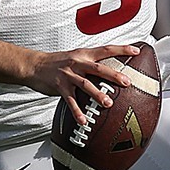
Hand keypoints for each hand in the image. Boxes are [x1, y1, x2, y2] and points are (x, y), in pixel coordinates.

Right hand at [26, 44, 140, 123]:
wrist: (34, 65)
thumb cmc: (57, 62)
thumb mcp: (75, 57)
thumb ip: (91, 63)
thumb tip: (109, 71)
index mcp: (84, 54)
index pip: (106, 49)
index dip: (121, 49)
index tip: (136, 51)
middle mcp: (77, 63)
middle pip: (99, 68)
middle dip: (114, 75)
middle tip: (127, 82)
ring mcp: (68, 75)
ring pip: (86, 85)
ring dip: (97, 94)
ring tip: (108, 103)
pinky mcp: (60, 87)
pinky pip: (70, 101)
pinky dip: (77, 112)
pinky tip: (84, 120)